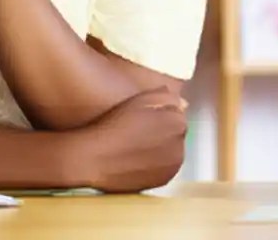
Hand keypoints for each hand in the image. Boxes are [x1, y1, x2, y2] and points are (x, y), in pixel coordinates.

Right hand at [73, 87, 188, 192]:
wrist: (96, 159)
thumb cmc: (113, 125)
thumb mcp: (138, 100)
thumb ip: (165, 96)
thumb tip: (180, 102)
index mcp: (177, 122)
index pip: (176, 113)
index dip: (158, 113)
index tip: (141, 116)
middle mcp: (181, 145)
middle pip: (176, 132)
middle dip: (163, 130)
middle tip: (138, 131)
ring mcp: (174, 165)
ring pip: (171, 150)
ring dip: (161, 147)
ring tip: (136, 145)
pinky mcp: (165, 180)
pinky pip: (165, 167)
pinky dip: (156, 162)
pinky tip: (137, 159)